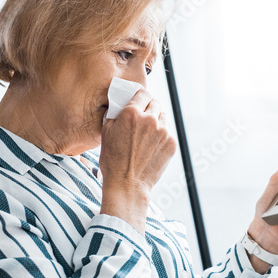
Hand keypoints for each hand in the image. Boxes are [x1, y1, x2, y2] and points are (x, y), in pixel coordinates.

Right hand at [98, 89, 175, 232]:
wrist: (128, 184)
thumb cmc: (113, 161)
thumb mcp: (106, 133)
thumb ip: (115, 115)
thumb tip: (120, 105)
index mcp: (132, 113)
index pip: (143, 93)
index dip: (140, 97)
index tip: (140, 101)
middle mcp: (150, 119)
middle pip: (155, 103)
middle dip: (149, 107)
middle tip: (143, 117)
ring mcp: (163, 131)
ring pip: (163, 116)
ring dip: (157, 120)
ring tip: (148, 133)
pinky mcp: (171, 143)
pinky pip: (168, 132)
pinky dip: (162, 135)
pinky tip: (152, 145)